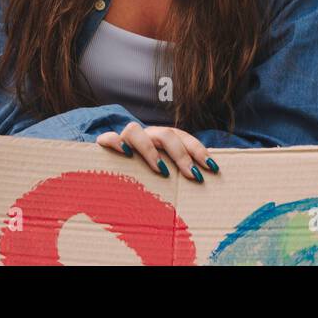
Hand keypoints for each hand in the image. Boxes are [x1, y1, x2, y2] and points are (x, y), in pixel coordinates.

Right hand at [96, 123, 217, 182]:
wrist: (109, 167)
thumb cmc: (144, 173)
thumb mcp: (164, 173)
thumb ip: (179, 175)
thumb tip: (202, 187)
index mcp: (164, 139)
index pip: (184, 138)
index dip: (198, 150)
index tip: (212, 168)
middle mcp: (147, 135)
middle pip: (165, 134)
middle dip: (181, 154)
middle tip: (192, 175)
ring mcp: (126, 138)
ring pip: (136, 130)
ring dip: (150, 150)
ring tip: (162, 170)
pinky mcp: (105, 145)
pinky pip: (109, 138)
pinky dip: (116, 143)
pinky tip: (126, 154)